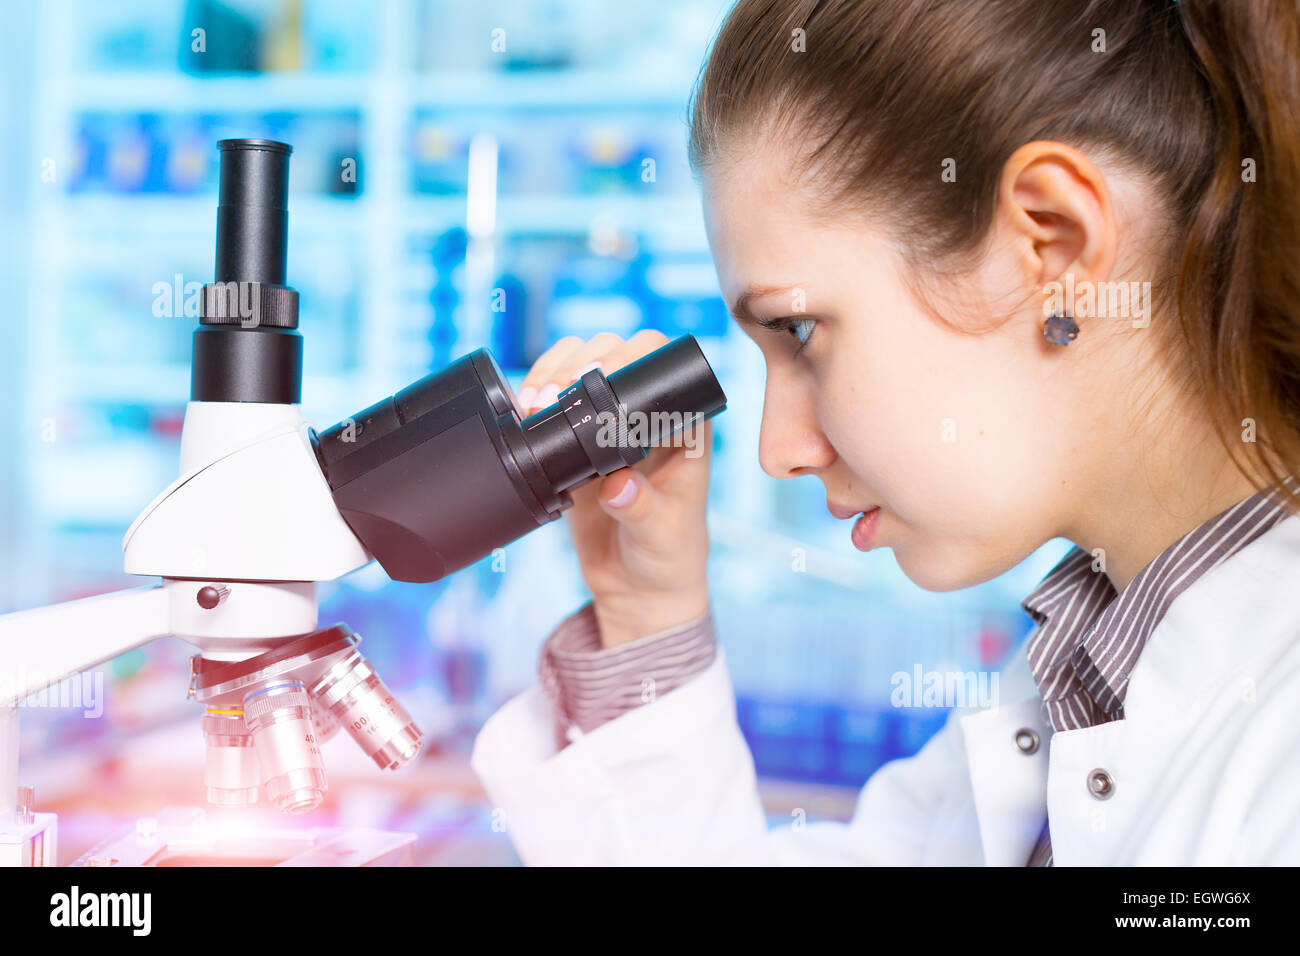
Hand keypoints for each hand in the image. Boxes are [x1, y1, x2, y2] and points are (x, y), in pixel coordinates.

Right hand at [517, 331, 711, 646]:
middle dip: (585, 358)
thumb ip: (642, 510)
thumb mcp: (661, 534)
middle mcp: (648, 415)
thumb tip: (618, 486)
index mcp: (684, 426)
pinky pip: (554, 399)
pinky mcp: (576, 439)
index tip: (602, 376)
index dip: (635, 359)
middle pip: (620, 354)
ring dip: (554, 370)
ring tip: (535, 400)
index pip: (667, 368)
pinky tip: (523, 409)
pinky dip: (535, 394)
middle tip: (558, 389)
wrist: (634, 587)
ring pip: (583, 366)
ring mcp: (609, 424)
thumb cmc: (668, 557)